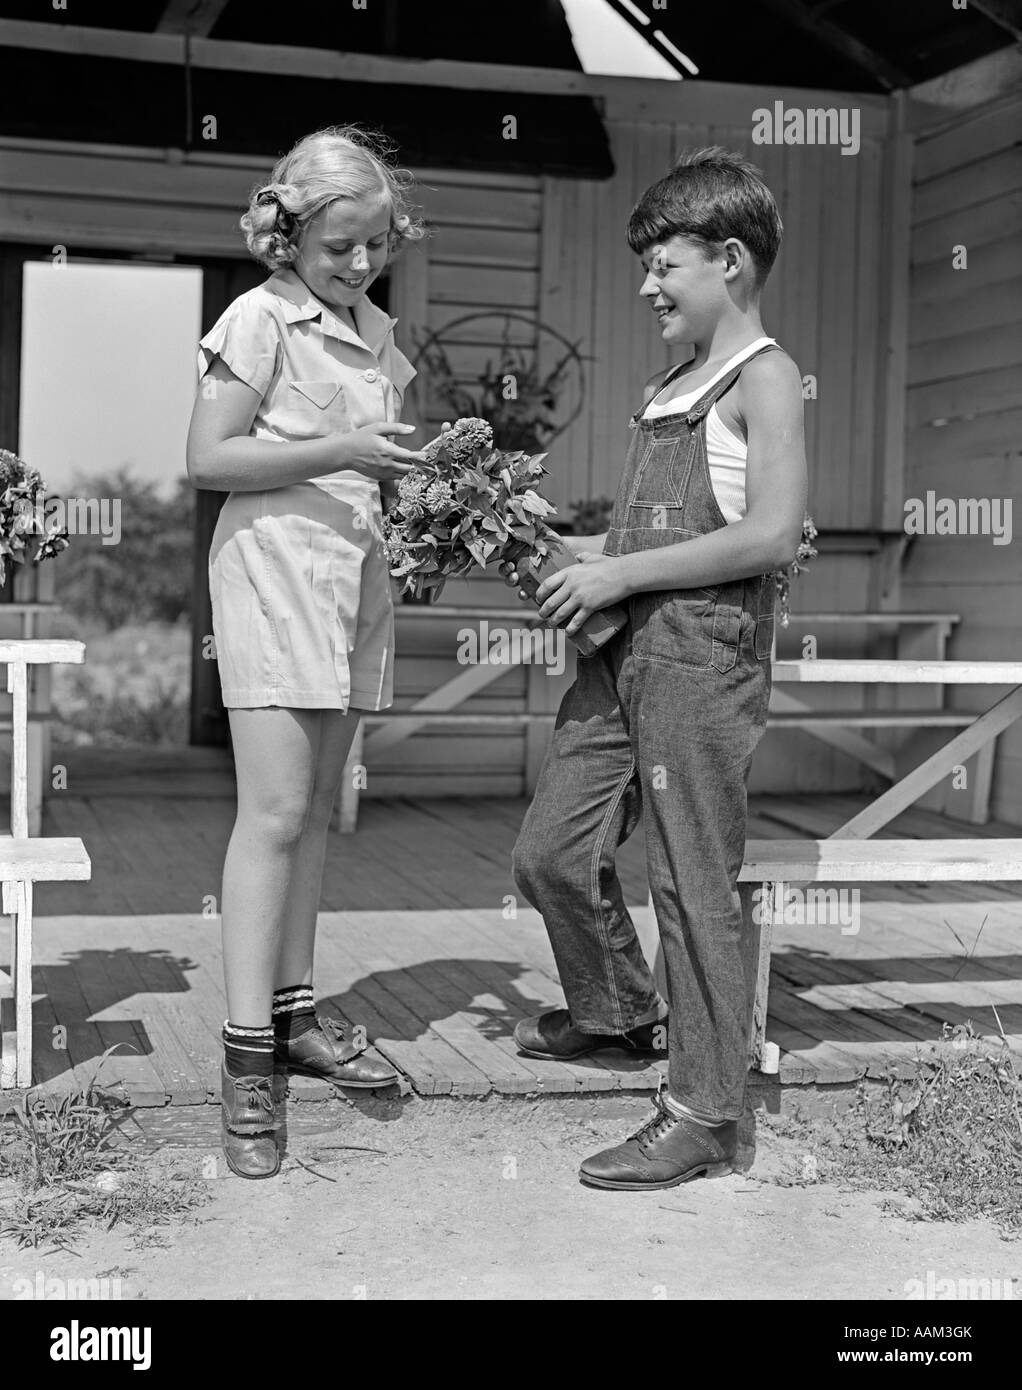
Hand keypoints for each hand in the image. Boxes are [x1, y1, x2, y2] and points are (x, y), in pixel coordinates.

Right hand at [339, 421, 425, 479]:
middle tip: (426, 461)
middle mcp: (387, 464)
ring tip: (417, 464)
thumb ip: (397, 428)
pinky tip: (404, 467)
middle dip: (419, 465)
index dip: (420, 456)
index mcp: (387, 450)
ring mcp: (384, 473)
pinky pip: (396, 477)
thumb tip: (413, 429)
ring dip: (411, 470)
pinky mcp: (380, 478)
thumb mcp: (378, 428)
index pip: (410, 456)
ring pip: (404, 474)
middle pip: (410, 468)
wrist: (345, 453)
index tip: (427, 454)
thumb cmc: (362, 437)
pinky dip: (402, 473)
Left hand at [501, 552, 628, 635]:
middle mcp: (571, 585)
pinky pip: (576, 621)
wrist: (624, 574)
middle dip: (543, 612)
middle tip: (542, 615)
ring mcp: (580, 597)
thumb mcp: (592, 557)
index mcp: (569, 572)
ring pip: (560, 614)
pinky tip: (567, 632)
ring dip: (553, 622)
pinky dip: (570, 629)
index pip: (546, 585)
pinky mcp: (590, 607)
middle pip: (550, 602)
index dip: (539, 594)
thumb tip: (579, 556)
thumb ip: (583, 557)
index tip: (538, 599)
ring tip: (552, 624)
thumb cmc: (609, 565)